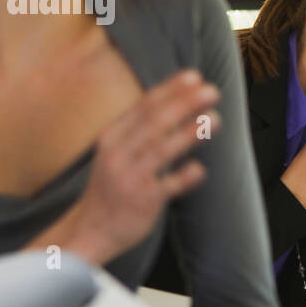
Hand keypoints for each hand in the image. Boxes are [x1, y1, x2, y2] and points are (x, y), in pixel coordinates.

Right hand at [69, 70, 220, 264]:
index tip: (195, 76)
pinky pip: (167, 187)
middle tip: (212, 91)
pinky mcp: (142, 201)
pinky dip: (184, 177)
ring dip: (190, 132)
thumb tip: (182, 105)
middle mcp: (118, 154)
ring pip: (162, 150)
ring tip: (215, 119)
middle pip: (155, 122)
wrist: (90, 230)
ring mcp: (129, 178)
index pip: (144, 107)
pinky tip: (200, 169)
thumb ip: (144, 131)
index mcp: (112, 137)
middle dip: (185, 103)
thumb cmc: (114, 185)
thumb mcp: (118, 152)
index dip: (170, 90)